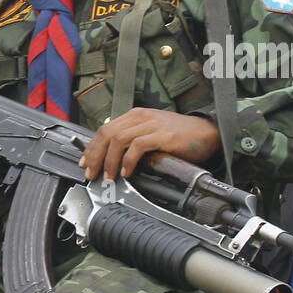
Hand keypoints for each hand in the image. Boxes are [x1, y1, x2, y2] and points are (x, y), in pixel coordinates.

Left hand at [80, 109, 221, 181]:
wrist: (208, 133)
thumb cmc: (180, 137)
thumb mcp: (151, 134)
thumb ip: (133, 141)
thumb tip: (111, 159)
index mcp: (135, 116)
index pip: (105, 129)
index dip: (91, 147)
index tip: (85, 163)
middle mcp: (140, 117)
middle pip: (107, 134)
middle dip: (95, 156)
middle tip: (92, 173)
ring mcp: (151, 124)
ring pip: (118, 140)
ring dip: (109, 161)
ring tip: (109, 176)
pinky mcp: (162, 134)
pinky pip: (137, 146)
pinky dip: (128, 161)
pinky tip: (127, 172)